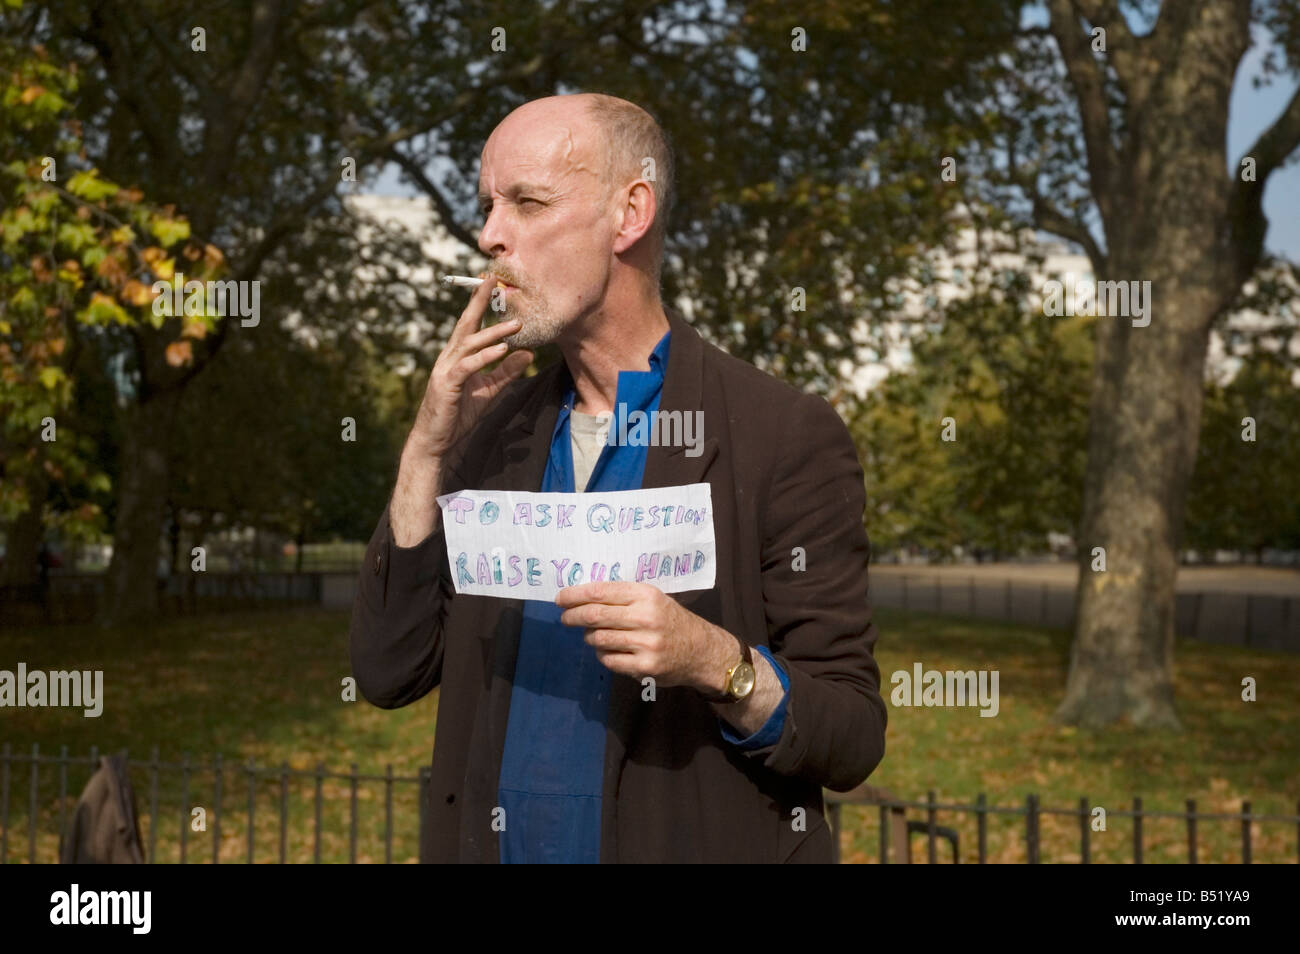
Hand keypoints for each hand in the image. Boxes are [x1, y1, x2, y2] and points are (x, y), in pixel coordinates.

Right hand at [411, 273, 532, 458]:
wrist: (436, 441)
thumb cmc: (459, 414)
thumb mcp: (489, 390)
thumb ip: (506, 372)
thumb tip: (527, 354)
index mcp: (456, 356)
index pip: (469, 325)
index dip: (479, 303)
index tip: (491, 282)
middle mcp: (448, 357)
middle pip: (465, 324)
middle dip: (478, 301)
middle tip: (494, 281)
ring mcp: (445, 370)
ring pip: (469, 344)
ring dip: (493, 332)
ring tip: (516, 325)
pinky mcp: (446, 385)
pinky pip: (467, 366)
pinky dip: (485, 357)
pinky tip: (502, 350)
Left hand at [555, 581, 734, 690]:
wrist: (701, 650)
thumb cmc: (670, 620)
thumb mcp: (652, 599)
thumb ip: (622, 597)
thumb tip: (581, 597)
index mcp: (646, 595)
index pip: (599, 592)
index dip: (574, 595)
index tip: (560, 599)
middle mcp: (646, 617)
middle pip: (594, 615)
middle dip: (572, 616)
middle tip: (565, 618)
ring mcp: (646, 644)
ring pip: (598, 639)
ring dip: (588, 637)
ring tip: (591, 635)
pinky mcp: (645, 667)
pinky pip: (609, 659)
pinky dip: (602, 654)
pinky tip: (608, 650)